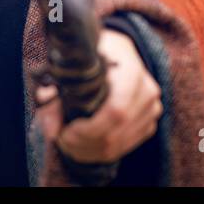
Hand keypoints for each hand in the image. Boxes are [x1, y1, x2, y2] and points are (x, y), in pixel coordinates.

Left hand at [33, 27, 162, 164]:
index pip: (115, 111)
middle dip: (83, 144)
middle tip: (61, 140)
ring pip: (118, 146)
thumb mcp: (71, 67)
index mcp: (130, 72)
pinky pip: (124, 148)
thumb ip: (56, 97)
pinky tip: (84, 145)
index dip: (88, 130)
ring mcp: (152, 108)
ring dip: (89, 151)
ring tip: (69, 143)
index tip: (65, 131)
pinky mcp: (150, 122)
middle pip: (114, 134)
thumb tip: (51, 131)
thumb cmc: (92, 57)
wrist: (119, 51)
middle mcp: (146, 91)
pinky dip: (101, 152)